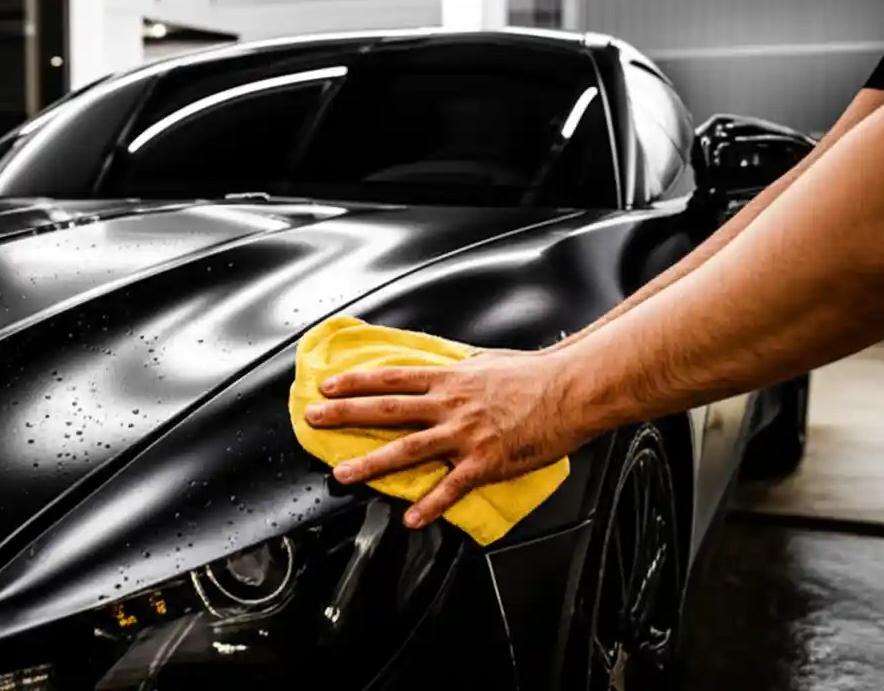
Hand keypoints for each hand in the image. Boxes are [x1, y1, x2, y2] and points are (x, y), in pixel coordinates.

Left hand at [304, 350, 596, 528]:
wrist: (570, 390)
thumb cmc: (534, 375)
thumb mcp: (485, 363)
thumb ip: (456, 373)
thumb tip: (438, 372)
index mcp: (449, 379)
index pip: (390, 378)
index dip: (355, 381)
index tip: (327, 386)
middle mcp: (450, 404)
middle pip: (386, 409)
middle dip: (344, 414)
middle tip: (313, 420)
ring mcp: (465, 434)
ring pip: (407, 449)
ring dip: (370, 463)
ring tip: (343, 474)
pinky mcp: (484, 461)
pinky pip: (451, 487)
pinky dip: (430, 505)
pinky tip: (410, 520)